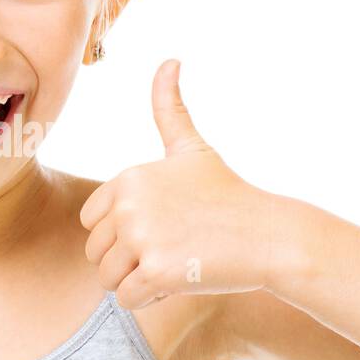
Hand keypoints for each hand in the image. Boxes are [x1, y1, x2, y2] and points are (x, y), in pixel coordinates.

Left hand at [80, 59, 277, 309]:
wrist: (269, 234)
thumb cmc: (227, 193)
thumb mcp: (191, 148)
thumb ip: (169, 107)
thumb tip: (169, 60)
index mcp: (127, 178)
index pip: (90, 222)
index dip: (121, 232)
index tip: (160, 226)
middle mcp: (129, 205)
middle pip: (96, 253)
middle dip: (128, 260)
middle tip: (171, 249)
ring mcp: (142, 239)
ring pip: (107, 279)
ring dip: (136, 281)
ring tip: (174, 264)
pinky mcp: (158, 272)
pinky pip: (127, 299)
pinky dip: (149, 299)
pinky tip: (180, 280)